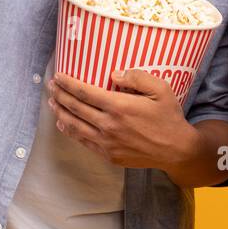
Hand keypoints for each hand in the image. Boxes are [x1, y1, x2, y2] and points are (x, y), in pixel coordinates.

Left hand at [49, 69, 195, 169]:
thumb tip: (114, 74)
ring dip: (60, 113)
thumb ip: (137, 77)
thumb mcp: (161, 89)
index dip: (68, 83)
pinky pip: (83, 142)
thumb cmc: (169, 117)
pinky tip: (64, 124)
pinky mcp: (109, 155)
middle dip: (60, 95)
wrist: (176, 150)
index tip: (59, 76)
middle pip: (75, 108)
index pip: (84, 92)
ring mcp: (107, 143)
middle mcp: (109, 125)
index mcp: (119, 106)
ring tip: (52, 103)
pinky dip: (70, 132)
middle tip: (51, 86)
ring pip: (74, 126)